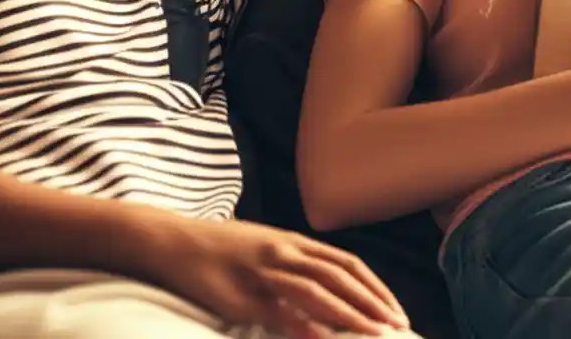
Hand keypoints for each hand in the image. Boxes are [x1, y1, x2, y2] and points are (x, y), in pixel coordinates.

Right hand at [144, 217, 409, 338]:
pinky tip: (322, 338)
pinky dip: (302, 325)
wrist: (172, 242)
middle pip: (340, 276)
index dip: (374, 286)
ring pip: (316, 291)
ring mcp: (263, 271)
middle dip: (372, 302)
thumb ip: (295, 266)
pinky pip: (277, 311)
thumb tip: (325, 288)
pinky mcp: (239, 294)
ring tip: (374, 333)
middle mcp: (285, 251)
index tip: (394, 308)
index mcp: (294, 242)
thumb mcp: (265, 248)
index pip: (347, 264)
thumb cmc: (220, 250)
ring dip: (349, 314)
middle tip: (398, 326)